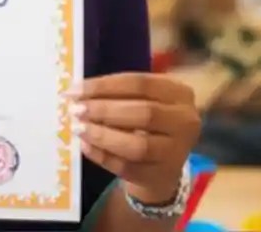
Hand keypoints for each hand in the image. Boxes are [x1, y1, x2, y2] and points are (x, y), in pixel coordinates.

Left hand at [68, 73, 200, 203]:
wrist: (162, 165)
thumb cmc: (148, 123)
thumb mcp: (142, 100)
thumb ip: (118, 94)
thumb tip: (77, 91)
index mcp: (180, 94)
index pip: (140, 83)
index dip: (104, 85)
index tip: (74, 89)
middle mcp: (185, 122)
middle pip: (143, 113)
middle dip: (104, 110)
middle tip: (75, 110)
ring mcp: (176, 153)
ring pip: (138, 145)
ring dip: (103, 135)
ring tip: (78, 128)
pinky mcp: (161, 177)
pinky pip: (128, 167)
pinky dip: (103, 156)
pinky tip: (86, 147)